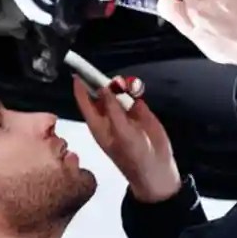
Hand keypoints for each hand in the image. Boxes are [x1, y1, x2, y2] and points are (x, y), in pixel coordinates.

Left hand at [72, 75, 181, 202]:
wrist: (157, 168)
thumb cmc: (134, 156)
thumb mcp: (122, 132)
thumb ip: (113, 108)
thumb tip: (102, 87)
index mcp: (98, 123)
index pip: (84, 100)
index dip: (81, 84)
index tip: (80, 69)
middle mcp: (108, 116)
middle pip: (101, 92)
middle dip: (105, 81)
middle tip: (114, 78)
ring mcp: (124, 113)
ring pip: (118, 90)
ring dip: (123, 84)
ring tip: (130, 86)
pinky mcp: (139, 112)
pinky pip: (133, 94)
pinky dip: (135, 89)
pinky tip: (139, 90)